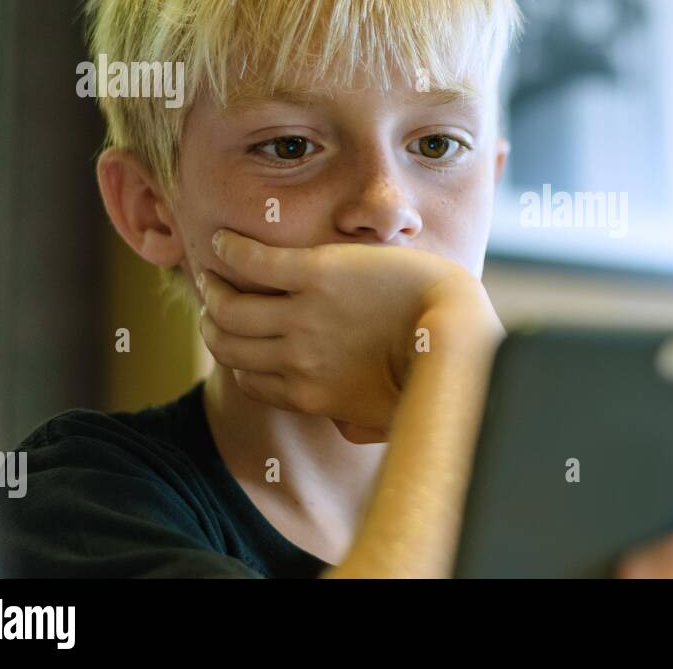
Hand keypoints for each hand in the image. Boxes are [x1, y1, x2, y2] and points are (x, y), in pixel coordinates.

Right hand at [195, 229, 502, 443]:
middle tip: (216, 302)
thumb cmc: (433, 373)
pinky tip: (224, 240)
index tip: (235, 338)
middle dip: (214, 324)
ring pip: (230, 307)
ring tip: (216, 273)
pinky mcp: (317, 273)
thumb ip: (357, 424)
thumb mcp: (388, 417)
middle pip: (228, 344)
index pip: (247, 379)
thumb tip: (343, 432)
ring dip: (214, 288)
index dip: (236, 358)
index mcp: (309, 395)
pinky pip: (253, 262)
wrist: (458, 331)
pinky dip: (230, 250)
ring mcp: (304, 316)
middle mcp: (296, 360)